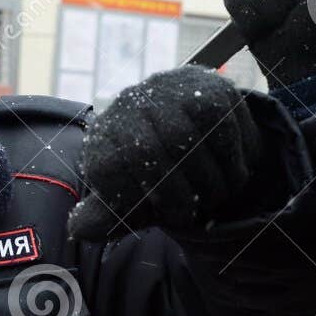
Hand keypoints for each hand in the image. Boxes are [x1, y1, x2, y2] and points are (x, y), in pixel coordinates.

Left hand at [69, 67, 262, 241]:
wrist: (197, 136)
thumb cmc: (157, 179)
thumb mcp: (131, 202)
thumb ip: (106, 219)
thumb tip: (80, 230)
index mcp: (104, 134)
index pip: (109, 166)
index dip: (139, 201)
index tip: (164, 216)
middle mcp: (131, 103)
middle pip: (148, 152)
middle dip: (179, 193)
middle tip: (198, 211)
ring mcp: (169, 89)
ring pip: (188, 138)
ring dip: (211, 179)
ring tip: (218, 196)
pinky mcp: (210, 85)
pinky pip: (223, 124)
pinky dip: (234, 158)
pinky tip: (235, 172)